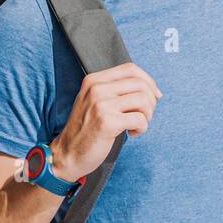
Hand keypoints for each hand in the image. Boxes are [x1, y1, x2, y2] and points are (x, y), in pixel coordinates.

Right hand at [50, 63, 160, 181]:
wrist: (67, 154)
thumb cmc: (87, 129)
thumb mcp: (95, 101)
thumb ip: (115, 90)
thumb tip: (152, 89)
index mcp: (94, 80)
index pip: (130, 69)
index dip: (148, 81)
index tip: (155, 95)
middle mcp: (96, 89)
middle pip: (140, 84)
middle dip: (151, 101)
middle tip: (145, 116)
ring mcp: (101, 105)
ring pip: (143, 100)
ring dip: (148, 115)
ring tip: (138, 125)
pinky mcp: (107, 122)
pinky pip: (140, 119)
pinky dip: (142, 128)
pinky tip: (131, 133)